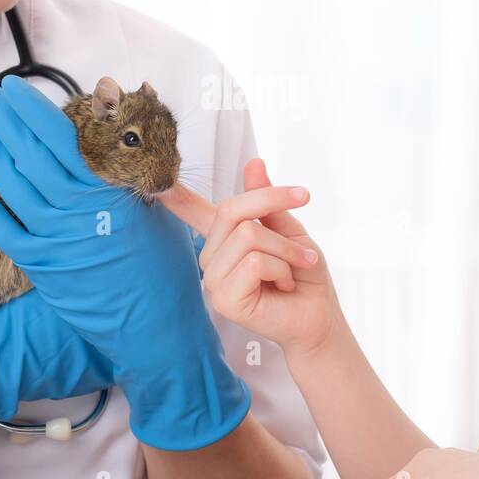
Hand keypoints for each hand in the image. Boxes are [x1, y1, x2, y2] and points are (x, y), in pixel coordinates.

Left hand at [0, 74, 250, 451]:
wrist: (157, 329)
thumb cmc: (167, 268)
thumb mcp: (160, 211)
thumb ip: (133, 178)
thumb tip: (117, 144)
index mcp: (109, 194)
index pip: (59, 139)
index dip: (31, 110)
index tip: (13, 87)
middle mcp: (76, 214)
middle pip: (27, 154)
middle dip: (2, 117)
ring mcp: (54, 242)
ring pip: (10, 184)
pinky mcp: (40, 268)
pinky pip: (0, 227)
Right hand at [160, 157, 338, 359]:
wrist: (319, 315)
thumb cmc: (304, 273)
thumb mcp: (288, 227)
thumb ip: (266, 199)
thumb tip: (253, 163)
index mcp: (223, 236)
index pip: (189, 210)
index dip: (174, 193)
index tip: (159, 182)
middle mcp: (211, 255)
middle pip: (233, 210)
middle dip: (276, 213)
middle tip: (303, 242)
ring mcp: (213, 279)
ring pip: (248, 235)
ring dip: (284, 250)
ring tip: (293, 270)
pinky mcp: (223, 300)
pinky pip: (253, 262)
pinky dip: (280, 269)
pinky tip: (282, 286)